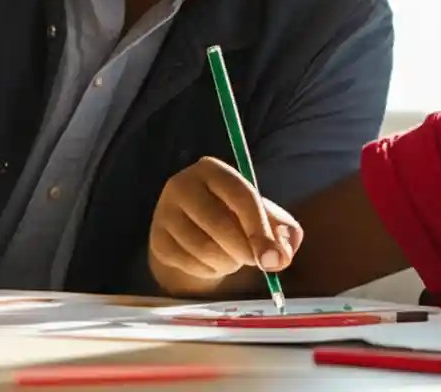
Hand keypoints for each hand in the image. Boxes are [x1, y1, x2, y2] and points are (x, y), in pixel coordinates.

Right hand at [148, 156, 302, 296]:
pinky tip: (212, 262)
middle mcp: (183, 184)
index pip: (241, 197)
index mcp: (213, 170)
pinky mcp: (158, 240)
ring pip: (205, 248)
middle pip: (220, 224)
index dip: (261, 230)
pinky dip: (209, 271)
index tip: (274, 258)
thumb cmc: (235, 219)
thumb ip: (283, 232)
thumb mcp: (263, 217)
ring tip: (233, 258)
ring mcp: (165, 212)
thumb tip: (281, 255)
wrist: (194, 233)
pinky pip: (190, 264)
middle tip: (257, 262)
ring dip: (228, 262)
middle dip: (245, 251)